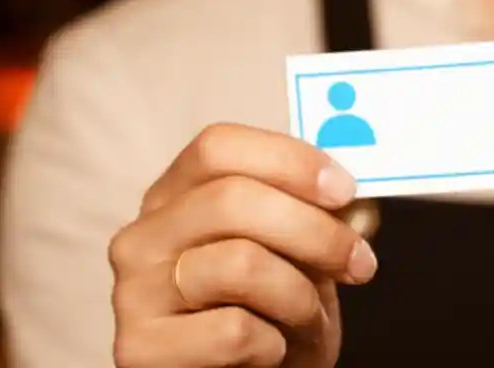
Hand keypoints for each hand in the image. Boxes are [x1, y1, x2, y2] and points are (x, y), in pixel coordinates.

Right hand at [109, 123, 376, 366]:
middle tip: (360, 262)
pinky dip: (274, 345)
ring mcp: (133, 292)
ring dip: (300, 296)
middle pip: (231, 199)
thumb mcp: (300, 253)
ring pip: (239, 264)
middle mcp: (142, 236)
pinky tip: (270, 352)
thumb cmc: (270, 311)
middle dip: (315, 231)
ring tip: (309, 318)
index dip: (288, 160)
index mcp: (176, 195)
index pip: (217, 147)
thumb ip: (325, 216)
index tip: (345, 189)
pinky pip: (234, 331)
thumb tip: (358, 204)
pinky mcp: (140, 348)